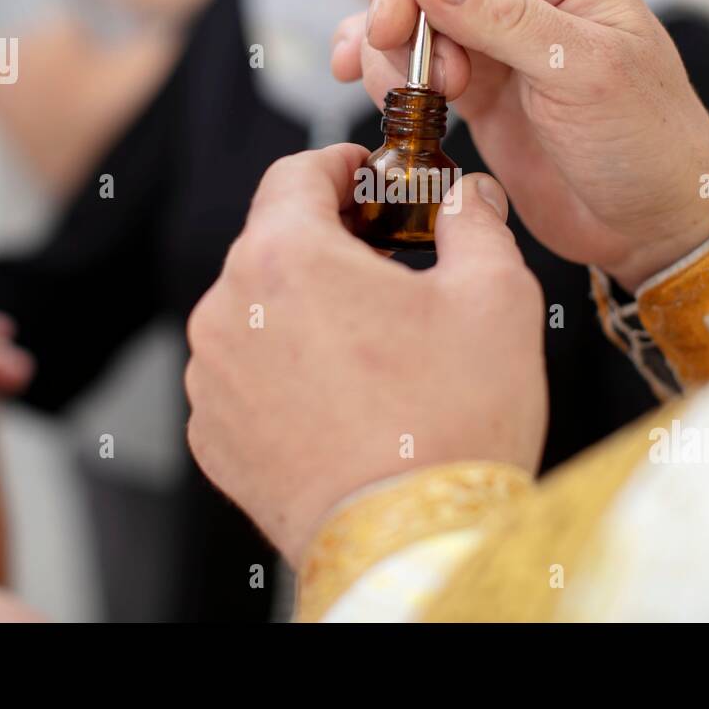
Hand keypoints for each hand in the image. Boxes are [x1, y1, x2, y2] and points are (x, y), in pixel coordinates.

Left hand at [184, 145, 547, 563]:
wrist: (412, 543)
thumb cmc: (451, 420)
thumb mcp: (495, 297)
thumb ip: (475, 222)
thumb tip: (468, 199)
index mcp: (284, 256)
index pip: (294, 173)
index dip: (338, 165)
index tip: (368, 176)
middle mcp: (228, 309)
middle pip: (273, 241)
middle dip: (329, 241)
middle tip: (390, 262)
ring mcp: (212, 377)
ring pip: (257, 308)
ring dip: (304, 306)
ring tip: (372, 343)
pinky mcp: (214, 436)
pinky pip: (246, 373)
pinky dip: (285, 367)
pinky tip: (343, 395)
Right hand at [332, 0, 708, 291]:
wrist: (653, 222)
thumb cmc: (644, 139)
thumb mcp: (579, 71)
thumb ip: (501, 16)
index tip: (391, 24)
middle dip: (399, 15)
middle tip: (413, 73)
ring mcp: (494, 40)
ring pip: (409, 19)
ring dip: (391, 54)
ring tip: (419, 100)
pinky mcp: (474, 88)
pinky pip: (411, 63)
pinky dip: (384, 73)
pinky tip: (370, 88)